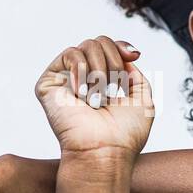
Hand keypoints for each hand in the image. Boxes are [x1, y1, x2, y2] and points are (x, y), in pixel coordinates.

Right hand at [34, 36, 152, 157]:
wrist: (105, 151)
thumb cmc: (125, 134)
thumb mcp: (143, 98)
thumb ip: (134, 73)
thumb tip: (124, 54)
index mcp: (104, 82)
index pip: (109, 47)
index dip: (121, 47)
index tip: (133, 56)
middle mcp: (85, 79)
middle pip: (99, 41)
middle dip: (114, 61)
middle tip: (114, 89)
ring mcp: (67, 80)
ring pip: (86, 45)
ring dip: (101, 70)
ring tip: (99, 96)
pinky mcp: (50, 83)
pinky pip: (69, 54)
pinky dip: (82, 70)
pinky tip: (84, 93)